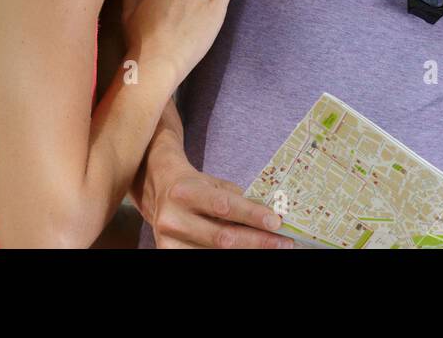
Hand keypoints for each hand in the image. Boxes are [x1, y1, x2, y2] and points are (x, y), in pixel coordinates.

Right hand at [146, 155, 293, 248]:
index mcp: (185, 192)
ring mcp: (168, 240)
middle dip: (257, 241)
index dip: (252, 215)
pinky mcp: (168, 254)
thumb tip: (272, 216)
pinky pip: (204, 258)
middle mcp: (173, 218)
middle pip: (222, 238)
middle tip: (283, 242)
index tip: (277, 221)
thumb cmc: (194, 186)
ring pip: (215, 253)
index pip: (224, 206)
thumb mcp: (215, 184)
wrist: (158, 190)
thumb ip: (239, 199)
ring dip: (248, 251)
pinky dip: (230, 256)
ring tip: (271, 248)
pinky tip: (249, 251)